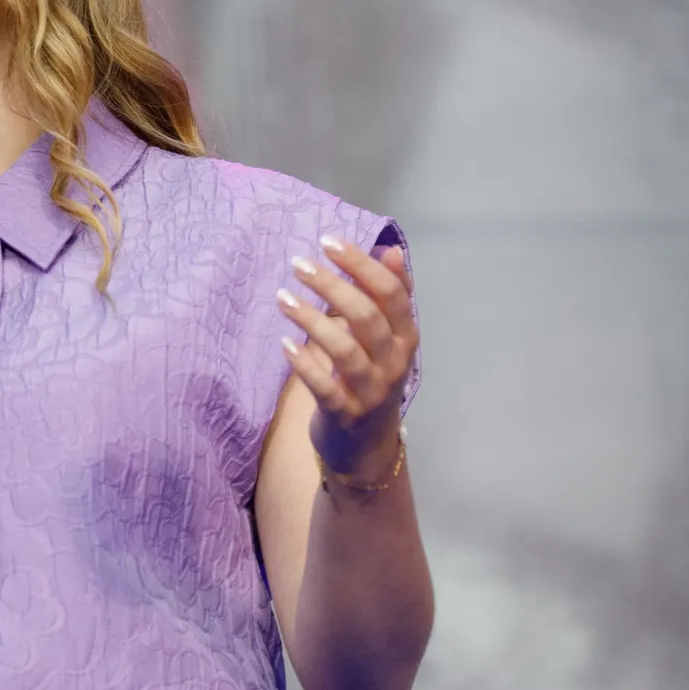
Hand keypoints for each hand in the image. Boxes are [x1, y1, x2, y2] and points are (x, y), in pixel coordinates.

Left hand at [275, 235, 417, 474]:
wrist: (367, 447)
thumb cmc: (371, 379)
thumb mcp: (386, 339)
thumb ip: (386, 296)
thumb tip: (390, 250)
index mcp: (405, 338)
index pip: (391, 294)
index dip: (362, 265)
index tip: (329, 242)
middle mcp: (394, 363)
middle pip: (367, 317)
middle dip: (333, 286)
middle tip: (300, 264)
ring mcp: (371, 391)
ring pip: (345, 349)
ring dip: (312, 319)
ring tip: (283, 297)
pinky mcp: (345, 414)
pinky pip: (325, 387)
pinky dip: (305, 364)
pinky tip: (285, 343)